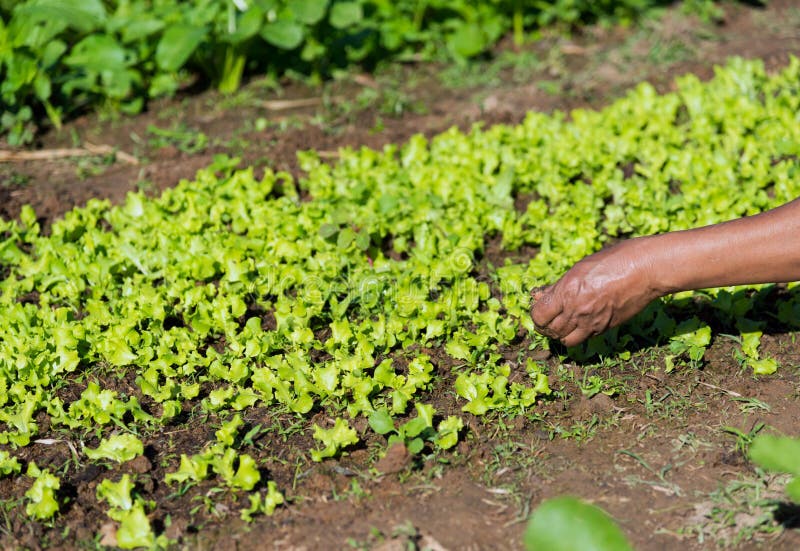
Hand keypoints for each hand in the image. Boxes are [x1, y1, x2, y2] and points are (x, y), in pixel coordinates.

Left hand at [531, 239, 662, 346]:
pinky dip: (578, 334)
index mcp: (567, 292)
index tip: (539, 309)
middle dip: (545, 326)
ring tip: (562, 324)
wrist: (645, 270)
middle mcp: (577, 310)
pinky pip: (585, 338)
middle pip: (550, 331)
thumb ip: (559, 285)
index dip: (536, 314)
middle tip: (547, 319)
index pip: (539, 315)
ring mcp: (592, 322)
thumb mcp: (580, 268)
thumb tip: (541, 295)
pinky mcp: (606, 328)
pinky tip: (581, 322)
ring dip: (560, 334)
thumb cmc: (613, 260)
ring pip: (566, 341)